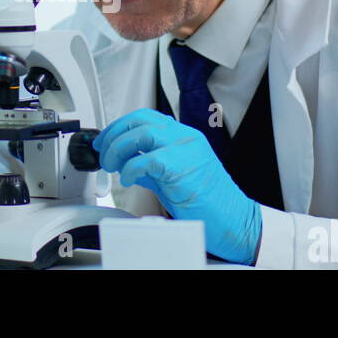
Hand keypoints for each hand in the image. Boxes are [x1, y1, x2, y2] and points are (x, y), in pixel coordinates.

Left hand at [93, 109, 261, 264]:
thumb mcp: (171, 177)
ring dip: (118, 148)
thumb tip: (125, 161)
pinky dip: (130, 169)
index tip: (105, 141)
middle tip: (103, 152)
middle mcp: (185, 137)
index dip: (120, 126)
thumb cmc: (207, 202)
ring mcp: (185, 148)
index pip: (146, 117)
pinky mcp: (181, 166)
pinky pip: (146, 159)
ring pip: (142, 132)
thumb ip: (150, 165)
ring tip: (112, 166)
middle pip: (140, 119)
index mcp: (184, 136)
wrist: (234, 220)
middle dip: (114, 134)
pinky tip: (127, 179)